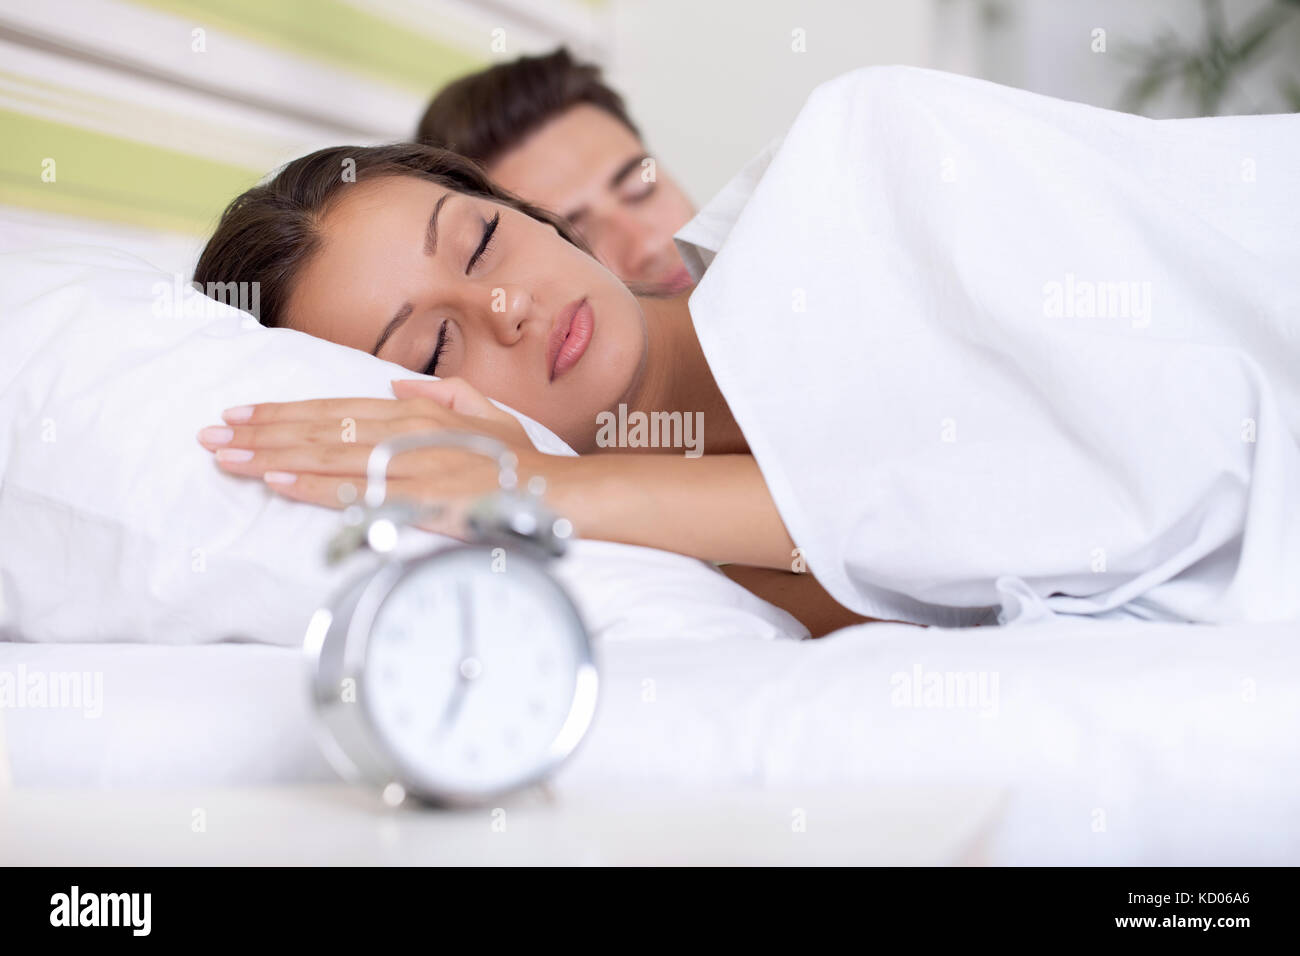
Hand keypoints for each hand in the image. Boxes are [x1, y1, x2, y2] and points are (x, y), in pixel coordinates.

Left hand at [196, 377, 547, 536]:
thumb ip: (444, 393)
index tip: (240, 413)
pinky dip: (315, 488)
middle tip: (210, 436)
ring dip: (272, 457)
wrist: (556, 491)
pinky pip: (357, 493)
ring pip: (328, 456)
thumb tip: (400, 382)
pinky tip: (277, 485)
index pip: (336, 406)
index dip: (284, 410)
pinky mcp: (420, 499)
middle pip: (320, 429)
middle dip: (261, 432)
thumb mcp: (486, 413)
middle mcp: (408, 430)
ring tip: (227, 459)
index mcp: (417, 410)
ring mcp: (412, 464)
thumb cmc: (519, 459)